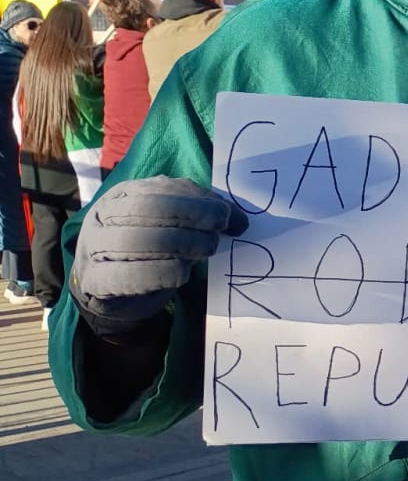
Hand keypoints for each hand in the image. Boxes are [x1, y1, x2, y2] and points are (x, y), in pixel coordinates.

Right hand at [70, 177, 248, 334]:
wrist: (113, 291)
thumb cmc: (150, 249)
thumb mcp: (174, 224)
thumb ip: (201, 215)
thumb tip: (240, 221)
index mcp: (126, 193)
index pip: (162, 189)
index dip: (198, 201)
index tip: (227, 217)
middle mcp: (105, 214)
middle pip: (147, 209)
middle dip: (190, 219)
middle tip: (216, 236)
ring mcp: (94, 247)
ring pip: (135, 240)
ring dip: (179, 246)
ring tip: (204, 252)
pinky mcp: (95, 281)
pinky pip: (127, 275)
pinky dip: (160, 273)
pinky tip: (181, 274)